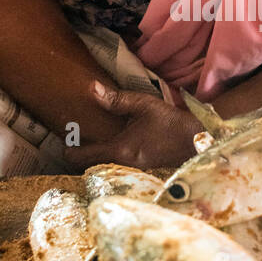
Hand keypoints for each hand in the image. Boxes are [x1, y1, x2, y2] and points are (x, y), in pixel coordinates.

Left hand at [61, 81, 200, 172]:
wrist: (197, 142)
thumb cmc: (171, 122)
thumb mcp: (144, 105)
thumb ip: (116, 100)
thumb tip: (92, 89)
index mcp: (120, 149)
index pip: (82, 157)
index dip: (68, 151)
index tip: (64, 142)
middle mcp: (122, 164)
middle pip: (89, 166)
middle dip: (78, 157)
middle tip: (73, 142)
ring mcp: (131, 171)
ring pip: (102, 168)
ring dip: (93, 160)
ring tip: (89, 145)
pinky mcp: (140, 172)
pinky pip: (115, 169)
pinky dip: (107, 161)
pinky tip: (111, 149)